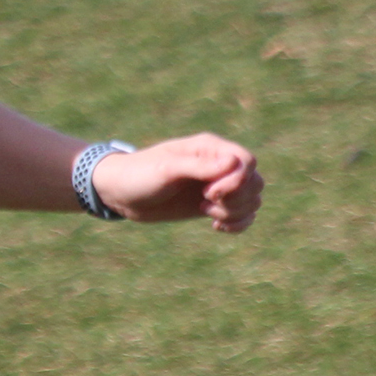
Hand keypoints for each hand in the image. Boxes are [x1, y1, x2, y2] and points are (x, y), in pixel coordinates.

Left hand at [88, 133, 263, 232]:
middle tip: (204, 202)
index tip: (208, 192)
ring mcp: (217, 185)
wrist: (121, 194)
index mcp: (209, 148)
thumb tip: (234, 164)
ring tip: (205, 212)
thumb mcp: (166, 170)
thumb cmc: (139, 175)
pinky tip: (216, 226)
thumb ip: (199, 166)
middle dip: (237, 199)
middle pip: (255, 182)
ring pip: (252, 200)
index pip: (247, 161)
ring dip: (235, 212)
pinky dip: (238, 223)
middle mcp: (218, 165)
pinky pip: (244, 214)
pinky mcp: (212, 204)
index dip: (237, 180)